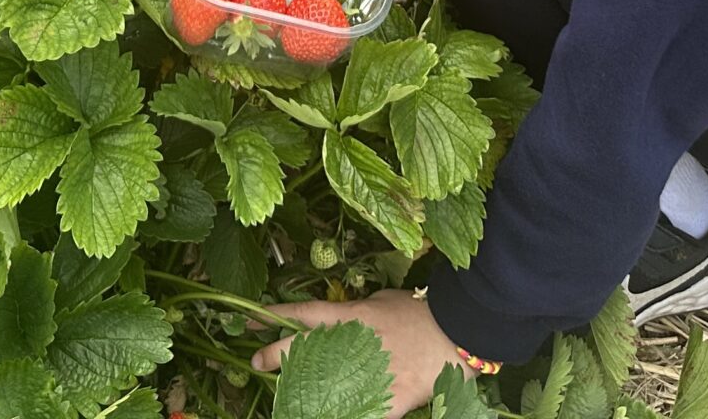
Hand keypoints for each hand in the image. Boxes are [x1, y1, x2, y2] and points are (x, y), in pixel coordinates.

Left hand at [252, 290, 463, 418]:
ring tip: (287, 400)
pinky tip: (325, 417)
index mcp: (350, 315)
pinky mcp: (389, 399)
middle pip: (300, 348)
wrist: (456, 329)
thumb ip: (358, 312)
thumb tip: (344, 319)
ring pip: (322, 387)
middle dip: (274, 355)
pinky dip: (344, 417)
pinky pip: (360, 415)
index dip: (273, 316)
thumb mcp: (383, 301)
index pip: (302, 313)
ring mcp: (367, 374)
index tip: (251, 322)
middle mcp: (351, 344)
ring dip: (302, 393)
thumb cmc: (420, 311)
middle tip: (256, 361)